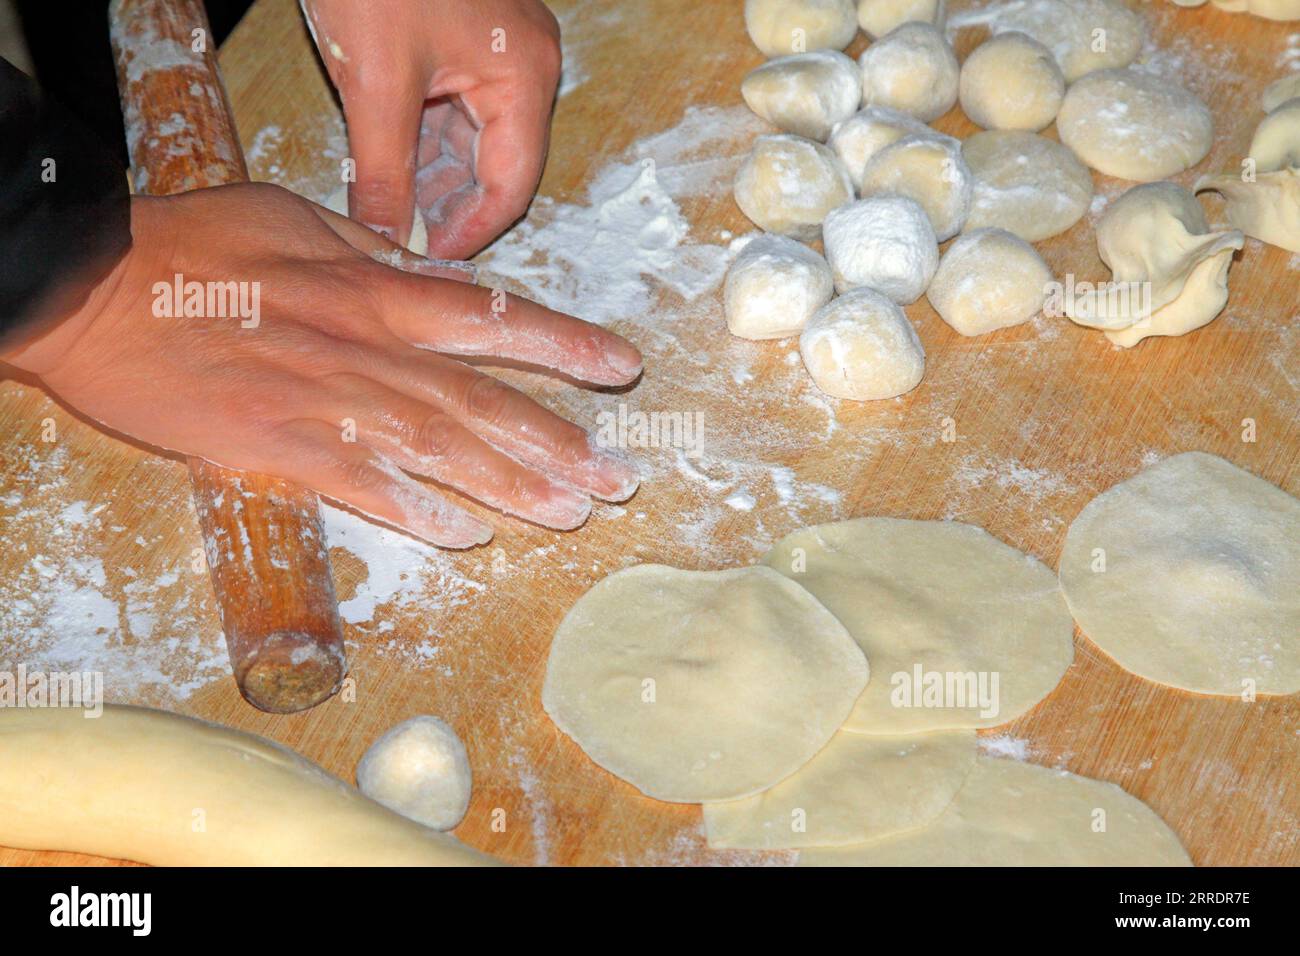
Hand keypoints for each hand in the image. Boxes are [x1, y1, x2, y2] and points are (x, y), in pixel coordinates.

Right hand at [5, 184, 641, 547]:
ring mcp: (323, 399)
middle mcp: (365, 346)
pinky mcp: (274, 445)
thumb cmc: (188, 247)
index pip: (492, 317)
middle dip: (560, 441)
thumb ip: (370, 250)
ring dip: (513, 483)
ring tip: (574, 513)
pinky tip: (468, 535)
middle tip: (621, 478)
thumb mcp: (292, 217)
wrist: (89, 288)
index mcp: (371, 288)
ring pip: (439, 446)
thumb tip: (432, 269)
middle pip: (483, 398)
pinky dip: (416, 509)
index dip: (564, 344)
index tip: (623, 368)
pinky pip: (361, 483)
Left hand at [302, 0, 561, 256]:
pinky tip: (387, 167)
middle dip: (447, 206)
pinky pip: (452, 108)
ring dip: (430, 176)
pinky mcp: (463, 40)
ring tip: (388, 211)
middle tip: (402, 243)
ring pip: (470, 140)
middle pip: (495, 165)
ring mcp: (495, 51)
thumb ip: (383, 172)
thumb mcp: (374, 83)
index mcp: (523, 76)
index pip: (511, 185)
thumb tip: (385, 240)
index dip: (471, 232)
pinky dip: (421, 141)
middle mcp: (522, 66)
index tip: (428, 261)